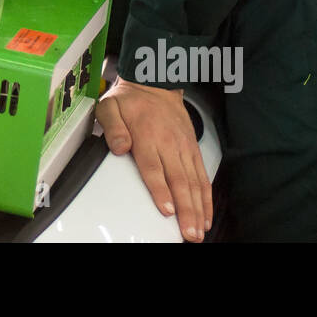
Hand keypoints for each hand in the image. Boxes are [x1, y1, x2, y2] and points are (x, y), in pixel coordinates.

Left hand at [97, 76, 211, 241]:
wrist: (155, 83)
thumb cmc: (131, 99)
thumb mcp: (110, 106)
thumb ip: (112, 127)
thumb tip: (119, 147)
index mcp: (147, 135)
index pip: (154, 168)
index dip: (160, 191)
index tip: (166, 211)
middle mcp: (169, 143)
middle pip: (179, 181)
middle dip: (185, 210)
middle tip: (189, 233)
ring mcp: (184, 147)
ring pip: (194, 182)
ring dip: (198, 209)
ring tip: (199, 231)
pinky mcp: (193, 149)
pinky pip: (203, 176)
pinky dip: (206, 198)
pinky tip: (206, 215)